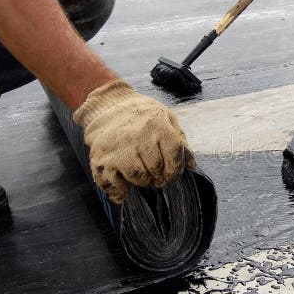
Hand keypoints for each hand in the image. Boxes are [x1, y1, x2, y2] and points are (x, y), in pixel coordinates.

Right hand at [74, 79, 195, 203]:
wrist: (107, 104)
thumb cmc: (142, 114)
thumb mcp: (166, 118)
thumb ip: (180, 141)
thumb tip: (192, 165)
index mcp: (158, 125)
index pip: (174, 155)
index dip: (176, 170)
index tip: (171, 175)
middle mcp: (138, 136)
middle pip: (156, 169)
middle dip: (159, 176)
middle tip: (156, 175)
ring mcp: (118, 148)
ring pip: (138, 177)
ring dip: (142, 181)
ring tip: (141, 174)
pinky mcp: (101, 158)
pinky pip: (114, 183)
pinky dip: (120, 190)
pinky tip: (124, 187)